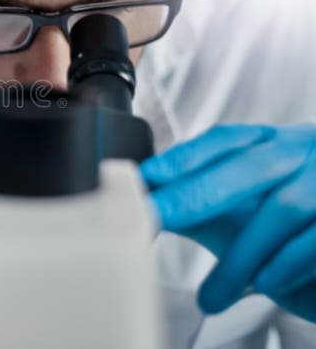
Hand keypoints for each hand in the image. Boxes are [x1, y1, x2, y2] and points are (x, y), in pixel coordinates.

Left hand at [141, 123, 315, 321]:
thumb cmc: (290, 232)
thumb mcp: (242, 212)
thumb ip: (198, 202)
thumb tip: (140, 201)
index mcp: (273, 144)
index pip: (224, 141)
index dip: (182, 158)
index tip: (144, 178)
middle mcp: (305, 152)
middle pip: (246, 168)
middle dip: (193, 194)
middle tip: (152, 218)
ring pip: (283, 209)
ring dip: (240, 258)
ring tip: (210, 296)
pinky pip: (315, 241)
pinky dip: (284, 266)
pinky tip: (262, 286)